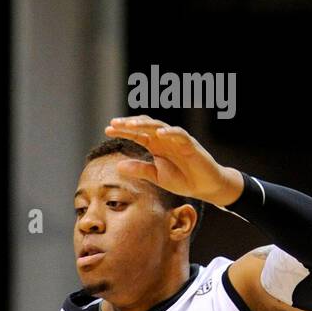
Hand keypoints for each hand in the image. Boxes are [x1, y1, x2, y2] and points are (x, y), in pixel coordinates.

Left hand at [104, 117, 242, 206]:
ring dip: (145, 125)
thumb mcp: (156, 177)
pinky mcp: (190, 145)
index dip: (123, 131)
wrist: (204, 186)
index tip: (107, 130)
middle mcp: (165, 139)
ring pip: (160, 126)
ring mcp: (177, 140)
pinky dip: (170, 133)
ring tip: (130, 125)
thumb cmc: (182, 179)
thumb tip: (118, 166)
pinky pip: (180, 135)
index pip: (137, 134)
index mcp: (156, 146)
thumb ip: (139, 170)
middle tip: (114, 124)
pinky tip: (159, 133)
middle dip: (129, 124)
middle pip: (145, 126)